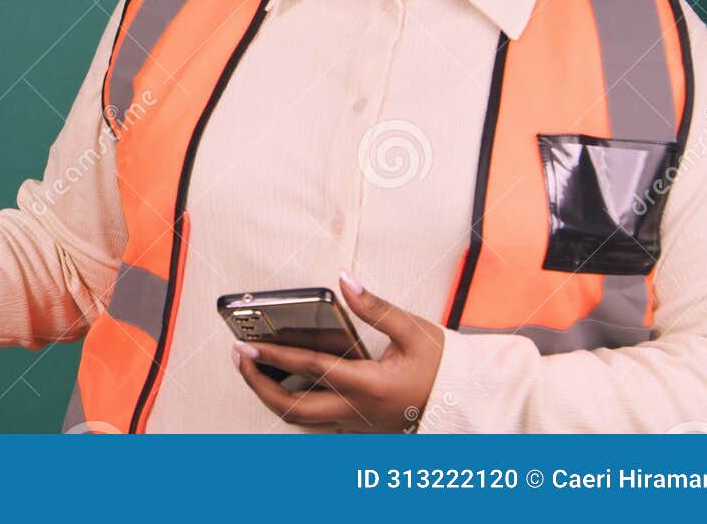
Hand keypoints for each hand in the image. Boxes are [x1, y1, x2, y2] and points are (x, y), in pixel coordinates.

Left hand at [232, 271, 444, 431]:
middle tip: (240, 358)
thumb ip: (375, 307)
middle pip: (293, 408)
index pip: (310, 370)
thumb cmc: (444, 367)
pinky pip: (316, 420)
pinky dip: (293, 403)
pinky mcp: (358, 427)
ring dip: (272, 395)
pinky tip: (284, 382)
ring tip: (253, 369)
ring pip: (301, 419)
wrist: (467, 402)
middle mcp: (357, 411)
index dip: (274, 357)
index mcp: (369, 386)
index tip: (247, 345)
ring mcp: (356, 424)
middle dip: (259, 384)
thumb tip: (344, 279)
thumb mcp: (413, 331)